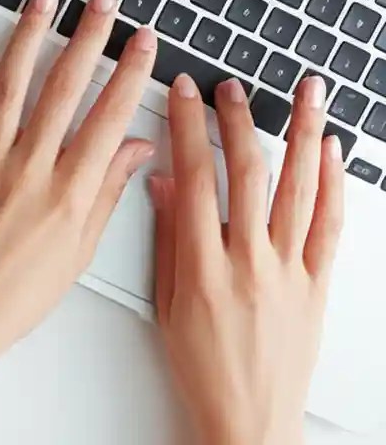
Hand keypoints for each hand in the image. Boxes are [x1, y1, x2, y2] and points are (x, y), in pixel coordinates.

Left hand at [0, 0, 156, 363]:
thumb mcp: (79, 249)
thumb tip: (137, 147)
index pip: (109, 117)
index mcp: (70, 192)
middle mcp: (30, 168)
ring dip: (30, 35)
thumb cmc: (18, 293)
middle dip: (88, 36)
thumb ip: (108, 192)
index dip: (130, 72)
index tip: (144, 39)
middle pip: (64, 88)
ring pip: (11, 85)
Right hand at [149, 75, 343, 444]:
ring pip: (300, 189)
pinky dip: (333, 183)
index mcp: (202, 266)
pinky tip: (331, 152)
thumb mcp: (165, 302)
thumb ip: (167, 238)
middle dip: (239, 120)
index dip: (189, 128)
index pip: (195, 178)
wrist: (249, 418)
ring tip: (307, 94)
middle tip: (232, 87)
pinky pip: (330, 225)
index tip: (184, 95)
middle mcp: (250, 263)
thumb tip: (164, 183)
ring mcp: (289, 272)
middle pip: (248, 173)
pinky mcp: (318, 285)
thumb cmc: (203, 368)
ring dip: (304, 133)